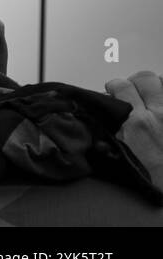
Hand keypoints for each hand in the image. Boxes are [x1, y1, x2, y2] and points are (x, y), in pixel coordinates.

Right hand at [106, 71, 162, 189]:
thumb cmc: (153, 180)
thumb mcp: (121, 157)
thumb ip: (110, 136)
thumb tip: (101, 122)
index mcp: (136, 124)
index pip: (121, 86)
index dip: (115, 85)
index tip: (113, 89)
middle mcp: (158, 115)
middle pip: (146, 78)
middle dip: (137, 81)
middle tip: (134, 89)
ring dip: (157, 87)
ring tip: (154, 96)